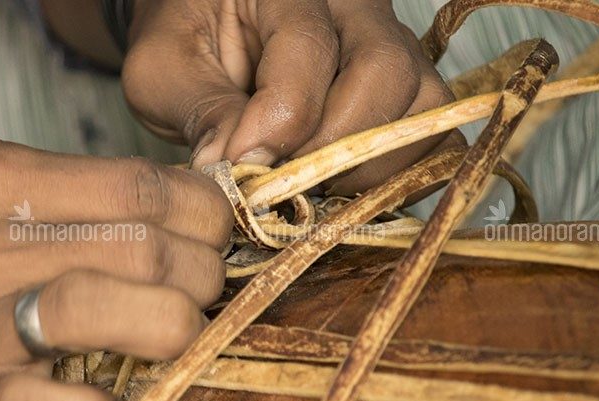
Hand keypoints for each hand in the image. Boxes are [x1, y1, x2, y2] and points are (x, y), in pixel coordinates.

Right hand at [0, 138, 231, 400]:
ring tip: (178, 331)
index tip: (216, 230)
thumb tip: (186, 199)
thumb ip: (71, 187)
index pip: (141, 185)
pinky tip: (115, 394)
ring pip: (120, 315)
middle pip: (145, 249)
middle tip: (205, 285)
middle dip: (204, 272)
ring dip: (178, 328)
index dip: (205, 211)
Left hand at [123, 0, 462, 196]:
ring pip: (424, 103)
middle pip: (386, 71)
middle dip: (333, 146)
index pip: (308, 48)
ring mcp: (388, 41)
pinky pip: (434, 131)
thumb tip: (236, 172)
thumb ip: (202, 112)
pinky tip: (344, 184)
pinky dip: (400, 171)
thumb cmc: (184, 40)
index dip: (280, 123)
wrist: (204, 30)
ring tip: (312, 185)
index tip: (243, 167)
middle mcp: (353, 5)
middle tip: (283, 181)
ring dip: (372, 164)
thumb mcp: (164, 69)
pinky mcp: (404, 84)